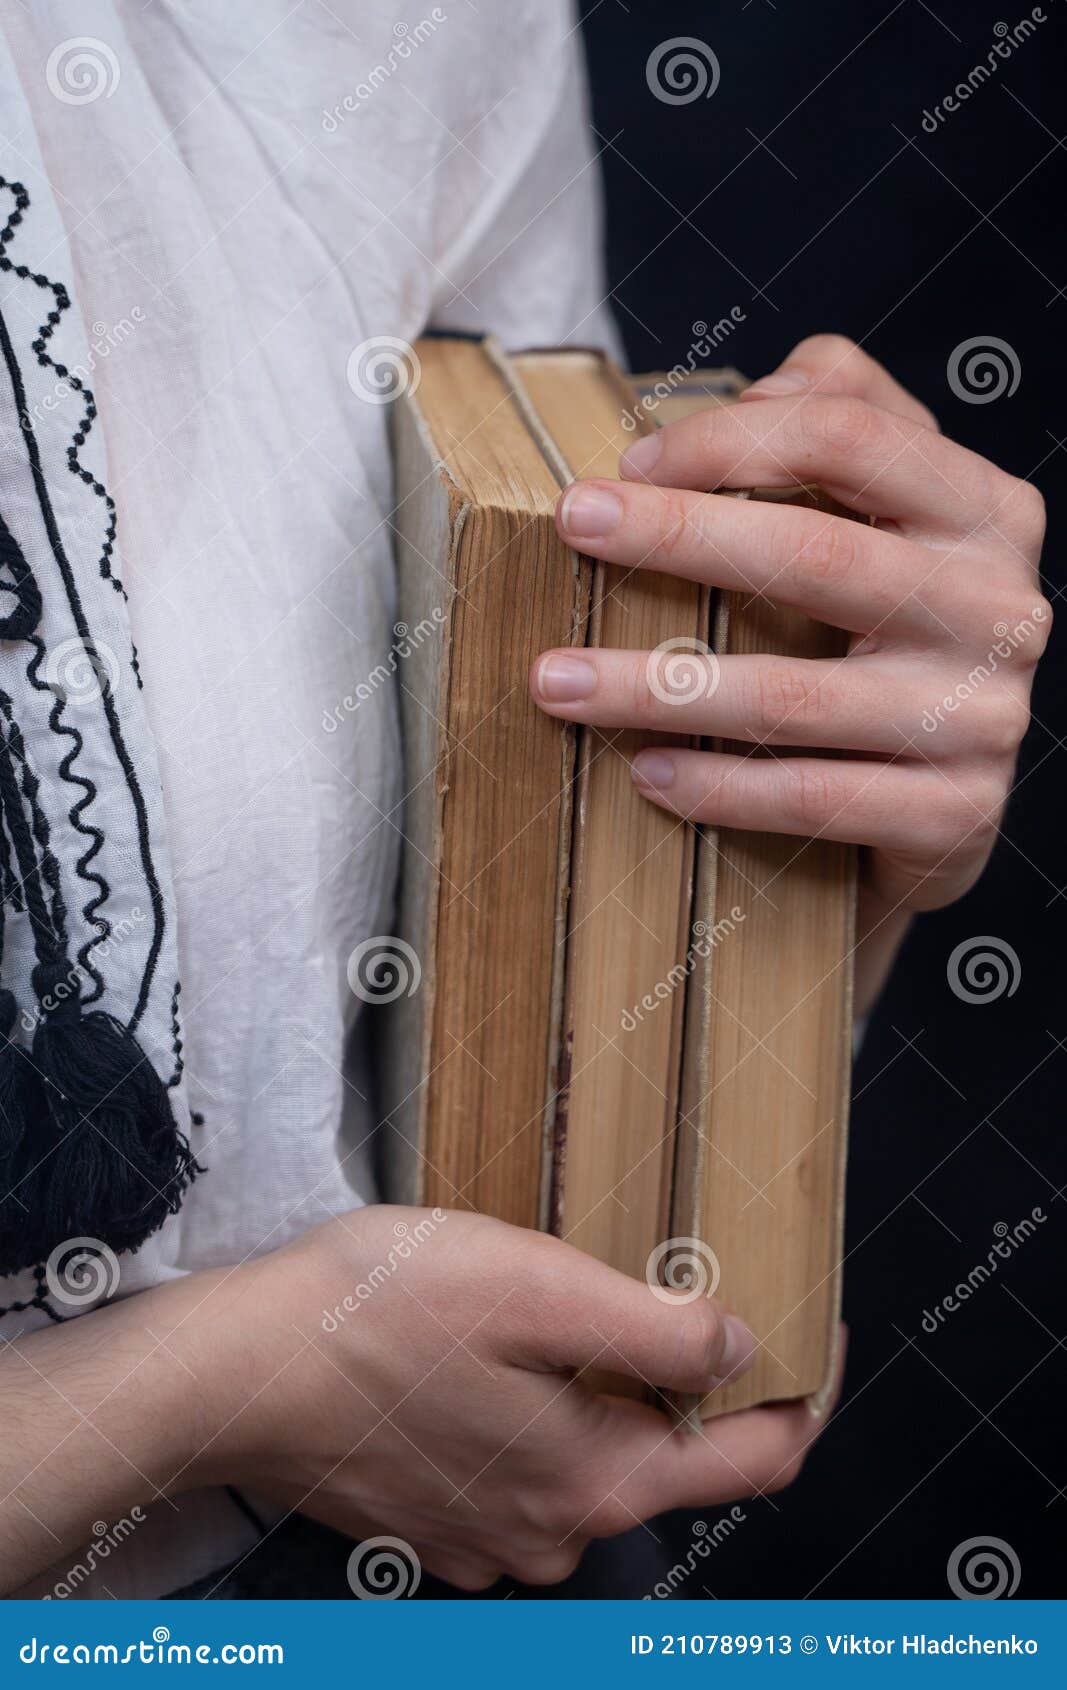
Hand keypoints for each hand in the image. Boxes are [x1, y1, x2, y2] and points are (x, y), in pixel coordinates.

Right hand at [203, 1207, 838, 1589]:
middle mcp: (556, 1532)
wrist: (231, 1374)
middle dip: (687, 1379)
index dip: (804, 1389)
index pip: (760, 1460)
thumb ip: (654, 1328)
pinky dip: (538, 1413)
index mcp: (599, 1478)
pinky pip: (526, 1470)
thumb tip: (741, 1346)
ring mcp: (492, 1541)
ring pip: (594, 1459)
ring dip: (602, 1390)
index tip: (816, 1323)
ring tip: (564, 1305)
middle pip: (674, 1458)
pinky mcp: (439, 1523)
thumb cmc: (373, 1314)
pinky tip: (491, 1353)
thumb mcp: (532, 1285)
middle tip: (669, 1282)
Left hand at [529, 335, 1048, 998]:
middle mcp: (999, 609)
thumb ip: (846, 422)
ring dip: (657, 687)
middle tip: (572, 527)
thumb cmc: (893, 633)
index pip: (850, 436)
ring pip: (794, 697)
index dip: (728, 439)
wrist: (950, 794)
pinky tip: (644, 772)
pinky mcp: (954, 814)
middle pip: (817, 553)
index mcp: (984, 511)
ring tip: (558, 681)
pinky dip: (716, 786)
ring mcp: (983, 718)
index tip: (627, 464)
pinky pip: (810, 797)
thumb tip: (759, 388)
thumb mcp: (889, 516)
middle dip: (676, 536)